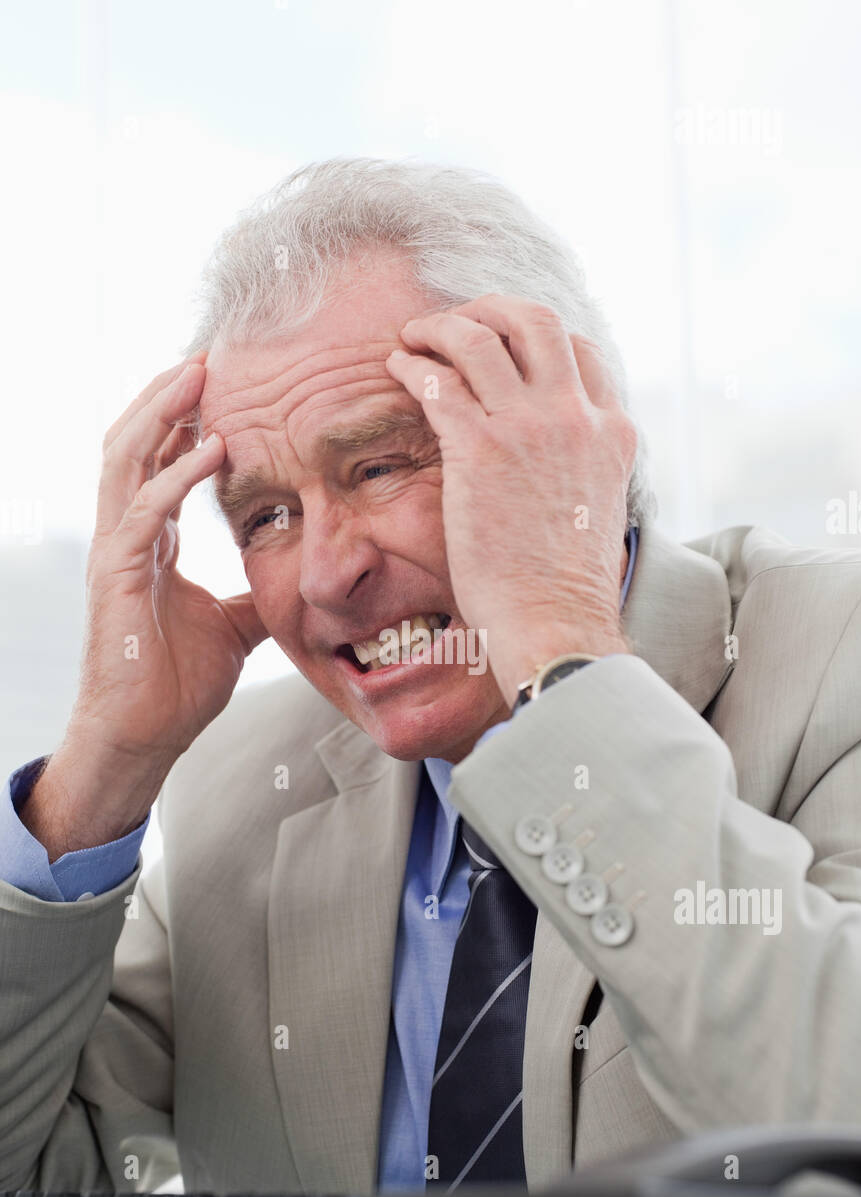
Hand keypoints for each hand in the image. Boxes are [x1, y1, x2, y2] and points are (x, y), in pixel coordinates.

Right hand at [20, 355, 268, 856]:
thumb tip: (301, 577)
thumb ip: (259, 593)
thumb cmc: (178, 683)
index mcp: (152, 539)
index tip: (225, 380)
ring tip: (198, 374)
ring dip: (163, 412)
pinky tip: (210, 449)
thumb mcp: (236, 625)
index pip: (162, 459)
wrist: (146, 735)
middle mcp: (128, 534)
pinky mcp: (116, 576)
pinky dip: (174, 475)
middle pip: (138, 441)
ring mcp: (117, 551)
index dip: (187, 417)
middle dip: (170, 394)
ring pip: (127, 458)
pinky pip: (142, 511)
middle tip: (210, 354)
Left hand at [385, 294, 635, 703]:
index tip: (504, 344)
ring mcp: (529, 426)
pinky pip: (437, 380)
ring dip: (440, 328)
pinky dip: (412, 364)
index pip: (580, 352)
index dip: (537, 337)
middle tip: (457, 321)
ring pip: (480, 337)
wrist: (556, 623)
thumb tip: (557, 474)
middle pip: (535, 321)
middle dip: (490, 309)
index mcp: (610, 434)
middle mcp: (576, 417)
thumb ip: (583, 474)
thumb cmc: (566, 591)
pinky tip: (397, 368)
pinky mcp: (481, 447)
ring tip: (414, 336)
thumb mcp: (596, 514)